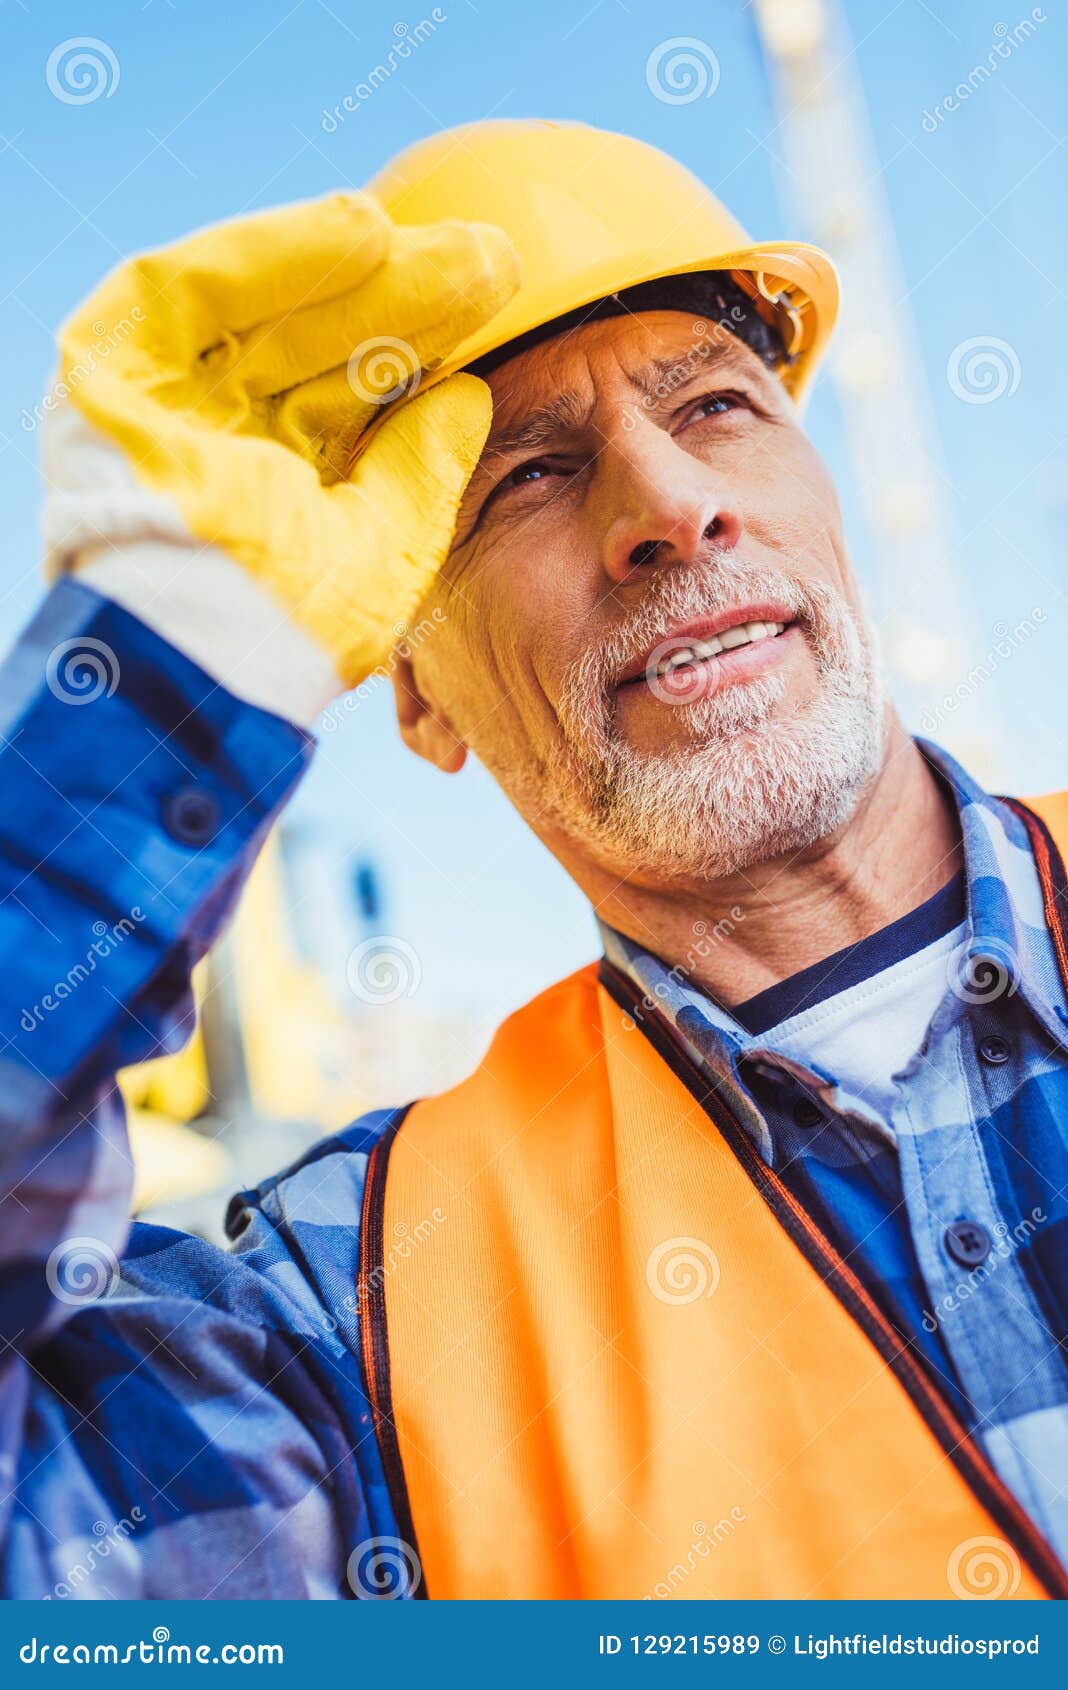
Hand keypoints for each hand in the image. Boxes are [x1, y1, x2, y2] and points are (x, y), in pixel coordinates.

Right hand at [43, 193, 518, 708]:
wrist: (192, 648)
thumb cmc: (288, 631)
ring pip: (265, 312)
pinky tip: (361, 229)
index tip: (501, 308)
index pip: (355, 402)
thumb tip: (469, 397)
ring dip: (356, 269)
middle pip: (319, 350)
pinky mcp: (107, 371)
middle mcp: (222, 447)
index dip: (425, 350)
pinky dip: (270, 251)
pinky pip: (190, 289)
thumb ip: (421, 471)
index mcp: (280, 499)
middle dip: (409, 302)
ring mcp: (164, 407)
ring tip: (454, 248)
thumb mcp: (382, 546)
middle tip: (497, 262)